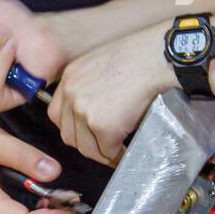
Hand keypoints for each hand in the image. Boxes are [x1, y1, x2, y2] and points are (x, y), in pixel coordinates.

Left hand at [48, 26, 171, 166]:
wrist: (156, 57)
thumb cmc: (139, 58)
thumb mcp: (101, 66)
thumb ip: (89, 87)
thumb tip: (96, 111)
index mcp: (70, 77)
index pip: (58, 114)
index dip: (74, 128)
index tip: (87, 134)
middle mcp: (71, 94)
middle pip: (69, 135)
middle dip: (87, 144)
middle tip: (104, 148)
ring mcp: (85, 111)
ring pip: (87, 148)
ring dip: (103, 153)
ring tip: (116, 152)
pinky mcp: (104, 126)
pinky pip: (109, 151)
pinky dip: (118, 156)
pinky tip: (126, 152)